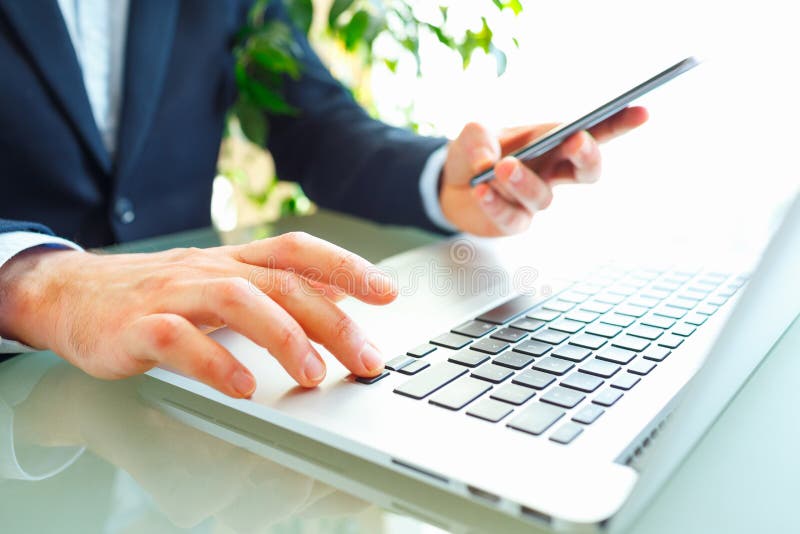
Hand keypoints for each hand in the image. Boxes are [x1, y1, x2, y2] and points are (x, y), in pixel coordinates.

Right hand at [0, 232, 396, 397]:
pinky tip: (242, 387)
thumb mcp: (223, 283)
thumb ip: (276, 290)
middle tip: (366, 358)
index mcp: (234, 260)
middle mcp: (210, 269)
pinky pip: (179, 339)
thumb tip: (339, 299)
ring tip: (311, 375)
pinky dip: (215, 362)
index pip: (298, 250)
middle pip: (281, 283)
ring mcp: (173, 295)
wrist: (73, 295)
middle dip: (332, 322)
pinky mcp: (137, 327)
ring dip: (282, 337)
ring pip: (236, 301)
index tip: (386, 291)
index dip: (345, 266)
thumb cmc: (158, 295)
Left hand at [439, 107, 648, 235]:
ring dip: (524, 181)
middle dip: (588, 156)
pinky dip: (496, 204)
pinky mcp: (514, 222)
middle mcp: (551, 172)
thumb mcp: (474, 131)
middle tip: (577, 140)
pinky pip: (512, 218)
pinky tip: (481, 189)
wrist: (450, 184)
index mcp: (553, 142)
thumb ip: (481, 138)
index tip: (642, 111)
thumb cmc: (475, 151)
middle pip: (586, 171)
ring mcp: (535, 200)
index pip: (594, 132)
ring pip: (544, 197)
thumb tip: (490, 163)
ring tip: (501, 167)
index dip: (620, 123)